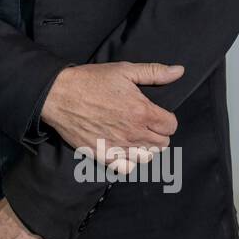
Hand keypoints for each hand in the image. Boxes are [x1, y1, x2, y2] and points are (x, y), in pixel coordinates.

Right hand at [41, 61, 182, 173]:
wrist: (59, 95)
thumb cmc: (91, 80)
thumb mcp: (124, 70)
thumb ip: (154, 72)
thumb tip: (179, 71)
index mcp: (142, 112)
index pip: (171, 126)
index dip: (167, 119)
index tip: (157, 114)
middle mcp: (133, 133)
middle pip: (162, 144)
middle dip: (158, 133)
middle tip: (145, 124)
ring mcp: (118, 147)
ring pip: (147, 157)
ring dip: (145, 148)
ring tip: (135, 136)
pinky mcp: (102, 155)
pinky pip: (126, 168)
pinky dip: (129, 162)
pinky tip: (124, 150)